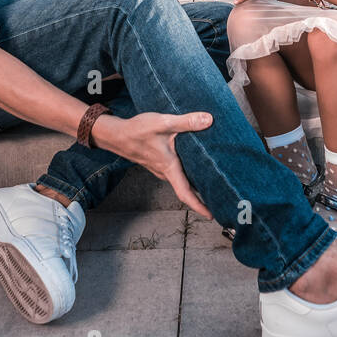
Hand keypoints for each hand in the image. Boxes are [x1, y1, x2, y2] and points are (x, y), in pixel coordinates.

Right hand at [92, 112, 213, 217]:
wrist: (116, 134)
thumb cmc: (137, 130)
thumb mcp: (163, 123)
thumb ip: (186, 122)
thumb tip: (209, 119)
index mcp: (169, 167)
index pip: (186, 193)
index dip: (199, 206)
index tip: (211, 216)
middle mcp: (165, 172)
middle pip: (186, 189)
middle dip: (202, 197)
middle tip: (220, 200)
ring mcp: (160, 169)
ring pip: (181, 181)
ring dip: (195, 184)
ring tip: (212, 184)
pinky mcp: (158, 163)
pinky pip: (176, 173)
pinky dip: (187, 174)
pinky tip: (195, 166)